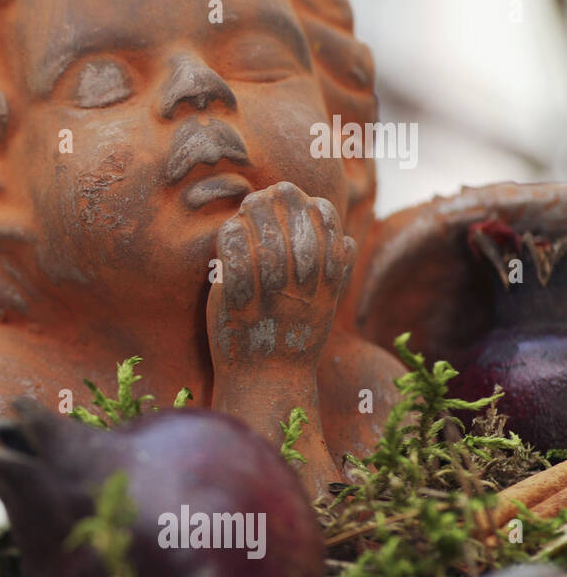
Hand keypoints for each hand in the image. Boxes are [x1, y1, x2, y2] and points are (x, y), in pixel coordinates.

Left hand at [208, 181, 354, 376]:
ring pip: (270, 246)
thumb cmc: (292, 340)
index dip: (314, 210)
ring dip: (257, 218)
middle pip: (298, 233)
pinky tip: (231, 228)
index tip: (300, 198)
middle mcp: (303, 292)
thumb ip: (332, 276)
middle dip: (283, 206)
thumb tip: (345, 240)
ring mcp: (272, 300)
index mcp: (326, 289)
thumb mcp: (323, 308)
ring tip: (246, 205)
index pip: (329, 236)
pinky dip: (235, 243)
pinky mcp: (240, 308)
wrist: (266, 382)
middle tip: (265, 193)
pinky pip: (238, 267)